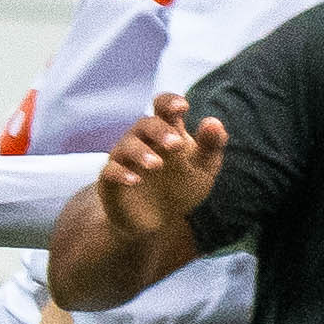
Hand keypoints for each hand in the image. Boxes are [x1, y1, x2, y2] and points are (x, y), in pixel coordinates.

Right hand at [98, 94, 226, 241]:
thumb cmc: (180, 186)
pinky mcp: (110, 182)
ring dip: (141, 152)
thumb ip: (211, 146)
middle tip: (176, 144)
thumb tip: (214, 122)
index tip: (182, 107)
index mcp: (166, 131)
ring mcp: (124, 160)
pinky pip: (110, 171)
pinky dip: (121, 174)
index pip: (163, 107)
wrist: (156, 222)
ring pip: (127, 146)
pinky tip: (134, 180)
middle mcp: (142, 140)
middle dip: (160, 131)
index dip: (169, 102)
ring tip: (157, 165)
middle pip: (145, 124)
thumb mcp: (203, 168)